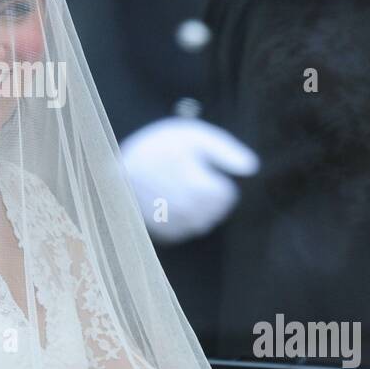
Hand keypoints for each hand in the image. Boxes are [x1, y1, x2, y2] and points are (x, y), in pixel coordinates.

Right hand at [119, 117, 258, 243]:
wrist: (118, 168)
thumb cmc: (157, 147)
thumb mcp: (193, 136)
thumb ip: (225, 151)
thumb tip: (251, 167)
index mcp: (200, 186)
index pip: (227, 195)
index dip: (217, 180)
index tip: (200, 169)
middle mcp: (189, 209)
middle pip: (217, 210)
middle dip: (209, 195)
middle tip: (188, 177)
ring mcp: (176, 223)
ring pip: (203, 222)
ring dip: (198, 208)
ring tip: (179, 188)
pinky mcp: (163, 232)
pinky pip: (186, 231)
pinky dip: (183, 219)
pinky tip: (170, 202)